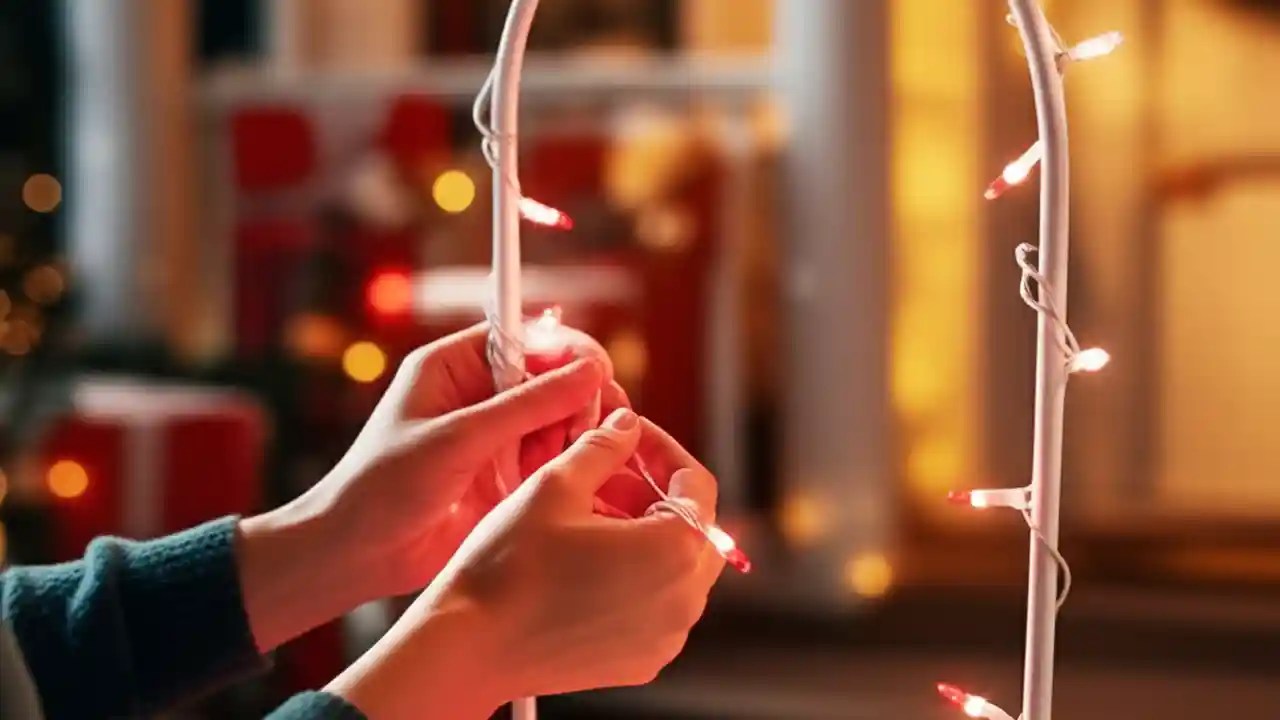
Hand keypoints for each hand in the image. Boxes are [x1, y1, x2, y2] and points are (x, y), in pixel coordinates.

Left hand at [238, 323, 611, 650]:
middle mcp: (480, 395)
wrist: (355, 557)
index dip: (567, 350)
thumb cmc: (383, 487)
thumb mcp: (457, 439)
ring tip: (571, 459)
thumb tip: (591, 370)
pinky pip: (554, 459)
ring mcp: (496, 437)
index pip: (527, 336)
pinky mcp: (507, 477)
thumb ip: (527, 405)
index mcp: (455, 365)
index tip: (598, 372)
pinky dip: (568, 467)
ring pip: (561, 420)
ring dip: (576, 435)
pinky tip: (567, 482)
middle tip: (591, 426)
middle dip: (578, 398)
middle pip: (554, 377)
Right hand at [326, 408, 725, 719]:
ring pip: (674, 566)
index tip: (629, 436)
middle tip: (605, 474)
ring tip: (589, 514)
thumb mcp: (557, 484)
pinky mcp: (641, 661)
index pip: (696, 484)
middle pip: (692, 526)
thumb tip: (628, 424)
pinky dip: (635, 575)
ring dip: (643, 532)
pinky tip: (587, 558)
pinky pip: (655, 604)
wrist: (470, 648)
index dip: (661, 449)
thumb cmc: (510, 568)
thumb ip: (604, 446)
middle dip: (654, 491)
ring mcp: (666, 638)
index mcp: (676, 551)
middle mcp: (685, 601)